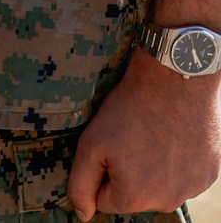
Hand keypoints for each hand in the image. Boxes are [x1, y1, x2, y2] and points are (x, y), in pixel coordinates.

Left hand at [67, 49, 220, 218]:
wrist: (175, 78)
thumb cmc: (130, 108)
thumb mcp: (91, 143)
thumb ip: (81, 184)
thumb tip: (83, 215)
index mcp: (136, 197)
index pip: (106, 199)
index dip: (102, 169)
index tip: (110, 143)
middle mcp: (167, 201)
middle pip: (136, 194)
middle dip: (129, 170)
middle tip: (131, 135)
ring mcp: (192, 188)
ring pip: (162, 184)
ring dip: (155, 165)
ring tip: (153, 131)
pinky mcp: (209, 173)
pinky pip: (186, 174)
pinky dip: (179, 158)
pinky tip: (175, 133)